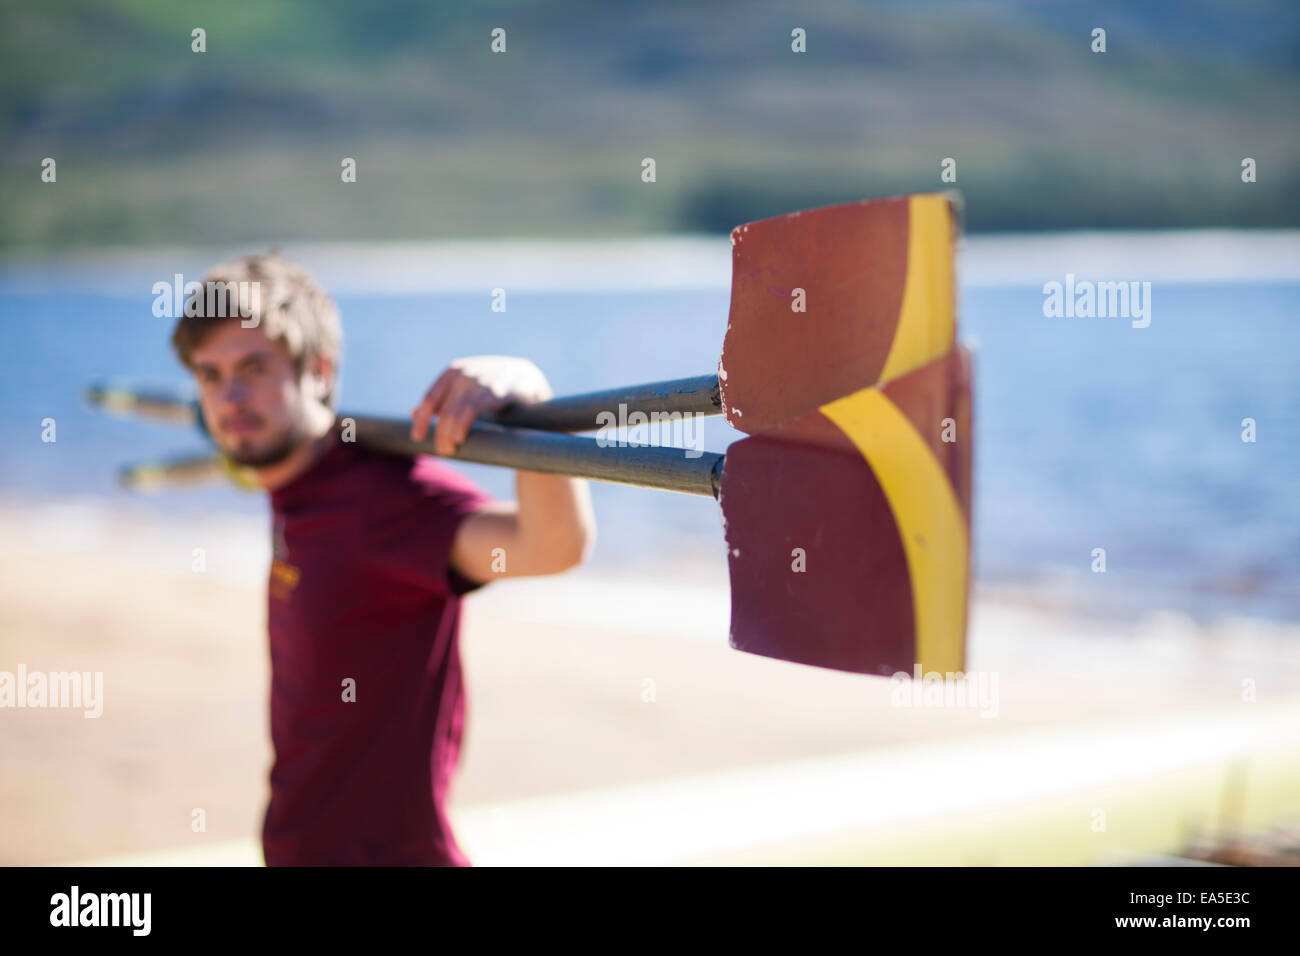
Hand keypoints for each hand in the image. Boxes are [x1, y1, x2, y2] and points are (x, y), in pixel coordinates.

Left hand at [410, 356, 552, 455]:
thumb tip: (414, 413)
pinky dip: (462, 425)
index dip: (422, 419)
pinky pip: (474, 408)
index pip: (430, 397)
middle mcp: (466, 372)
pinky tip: (459, 438)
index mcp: (454, 370)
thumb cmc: (495, 387)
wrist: (530, 379)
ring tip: (449, 450)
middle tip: (441, 452)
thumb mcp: (467, 390)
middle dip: (438, 433)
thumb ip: (444, 399)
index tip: (417, 438)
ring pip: (456, 411)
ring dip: (449, 434)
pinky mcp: (500, 388)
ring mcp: (482, 379)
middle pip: (443, 408)